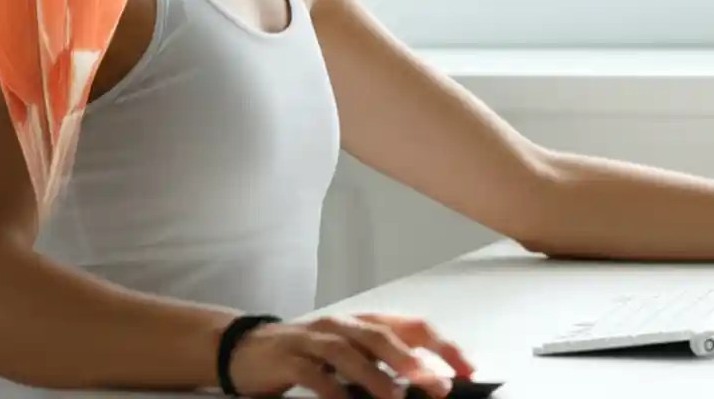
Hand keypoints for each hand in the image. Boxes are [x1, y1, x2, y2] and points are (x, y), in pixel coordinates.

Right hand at [227, 313, 474, 398]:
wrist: (246, 350)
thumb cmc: (304, 354)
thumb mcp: (347, 354)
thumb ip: (381, 363)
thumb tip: (426, 381)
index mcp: (360, 322)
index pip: (409, 325)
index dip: (440, 344)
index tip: (466, 369)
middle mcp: (339, 324)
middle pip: (379, 335)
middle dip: (410, 360)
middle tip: (436, 384)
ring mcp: (312, 339)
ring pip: (347, 351)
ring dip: (374, 375)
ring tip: (395, 398)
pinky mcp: (287, 358)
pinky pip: (312, 374)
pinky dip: (331, 389)